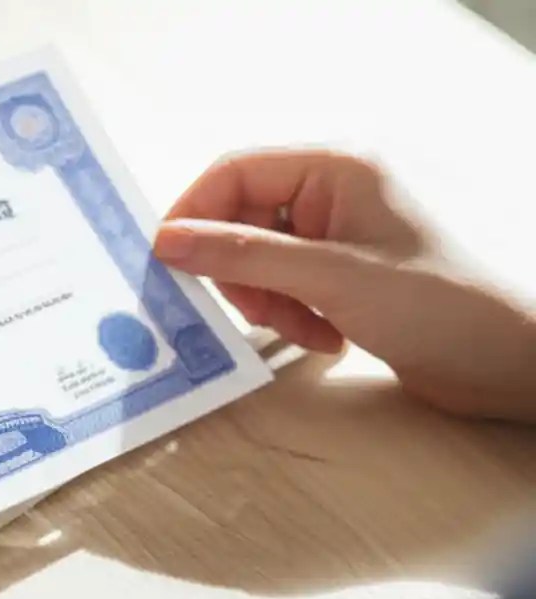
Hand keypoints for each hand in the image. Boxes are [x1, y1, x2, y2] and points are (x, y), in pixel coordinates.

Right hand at [153, 148, 535, 422]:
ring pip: (262, 259)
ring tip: (307, 330)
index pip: (235, 171)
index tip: (168, 262)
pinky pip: (290, 286)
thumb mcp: (331, 276)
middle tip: (258, 313)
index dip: (194, 214)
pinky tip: (329, 338)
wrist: (518, 362)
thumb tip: (169, 241)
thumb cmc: (446, 303)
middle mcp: (339, 192)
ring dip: (270, 302)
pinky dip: (295, 315)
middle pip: (244, 219)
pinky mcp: (351, 275)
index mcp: (339, 166)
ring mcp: (345, 234)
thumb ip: (243, 256)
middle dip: (242, 273)